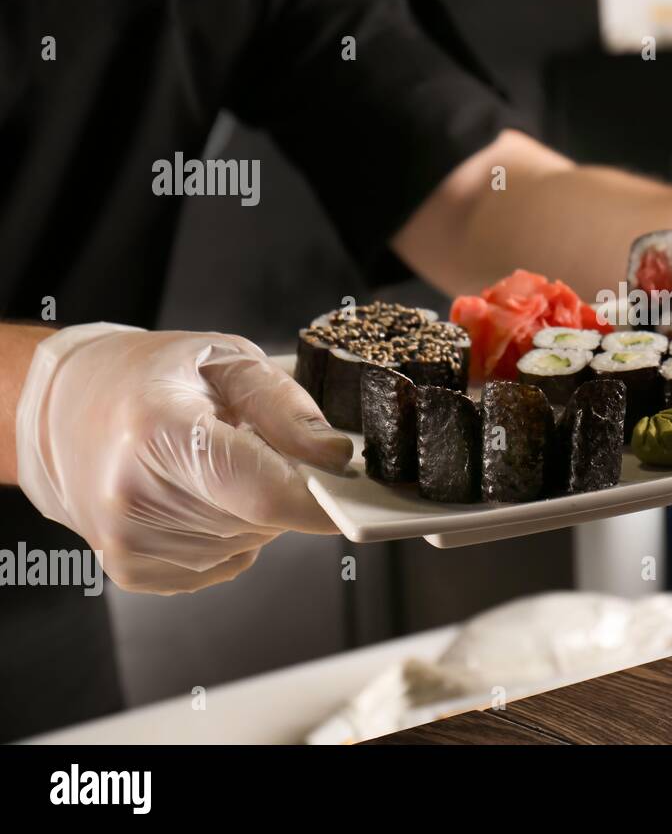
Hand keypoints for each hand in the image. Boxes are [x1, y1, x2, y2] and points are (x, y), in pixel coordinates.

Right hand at [15, 325, 353, 593]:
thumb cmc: (147, 378)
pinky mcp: (132, 570)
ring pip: (248, 541)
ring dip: (251, 509)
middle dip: (281, 487)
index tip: (351, 492)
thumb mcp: (224, 360)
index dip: (321, 501)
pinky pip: (222, 562)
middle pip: (262, 518)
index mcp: (160, 431)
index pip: (265, 493)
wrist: (62, 412)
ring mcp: (129, 541)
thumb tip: (335, 456)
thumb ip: (286, 406)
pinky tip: (195, 495)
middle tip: (254, 447)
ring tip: (213, 465)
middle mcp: (135, 496)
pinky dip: (227, 532)